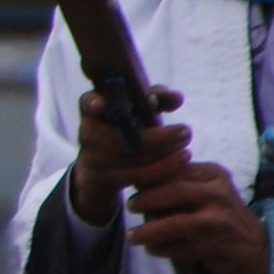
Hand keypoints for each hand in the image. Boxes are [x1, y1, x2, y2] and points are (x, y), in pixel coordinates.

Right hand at [71, 87, 191, 226]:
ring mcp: (92, 156)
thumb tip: (177, 98)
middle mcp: (86, 131)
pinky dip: (161, 169)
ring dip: (164, 154)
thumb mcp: (140, 107)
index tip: (102, 104)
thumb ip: (158, 97)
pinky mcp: (104, 176)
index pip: (89, 103)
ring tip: (186, 149)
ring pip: (132, 158)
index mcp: (92, 106)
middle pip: (122, 136)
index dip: (94, 104)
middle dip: (159, 137)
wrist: (106, 160)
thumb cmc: (128, 123)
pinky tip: (179, 162)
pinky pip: (136, 175)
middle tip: (187, 132)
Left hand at [128, 160, 269, 273]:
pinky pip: (177, 247)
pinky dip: (159, 248)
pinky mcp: (214, 246)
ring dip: (147, 230)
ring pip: (173, 223)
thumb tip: (137, 178)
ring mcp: (218, 221)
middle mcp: (218, 194)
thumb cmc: (222, 215)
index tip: (133, 184)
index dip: (149, 176)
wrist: (258, 247)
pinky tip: (152, 248)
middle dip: (146, 200)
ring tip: (133, 235)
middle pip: (173, 191)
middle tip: (131, 206)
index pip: (175, 169)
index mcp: (214, 175)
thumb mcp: (208, 189)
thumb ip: (180, 182)